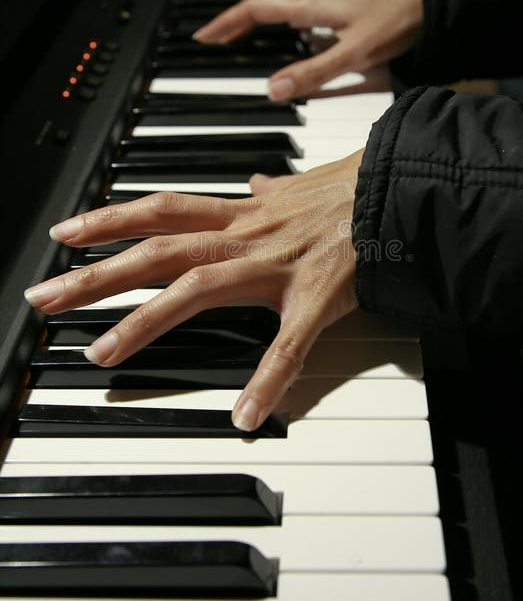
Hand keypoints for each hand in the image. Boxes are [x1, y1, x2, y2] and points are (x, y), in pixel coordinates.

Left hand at [24, 152, 362, 430]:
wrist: (400, 190)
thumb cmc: (351, 191)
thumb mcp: (298, 186)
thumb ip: (268, 193)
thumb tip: (255, 185)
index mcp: (242, 215)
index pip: (161, 210)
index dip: (110, 218)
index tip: (66, 230)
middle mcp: (246, 236)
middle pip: (158, 250)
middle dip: (96, 273)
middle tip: (45, 297)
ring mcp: (276, 266)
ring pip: (197, 288)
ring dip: (143, 321)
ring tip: (100, 352)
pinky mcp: (314, 297)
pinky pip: (287, 343)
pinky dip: (266, 379)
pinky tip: (246, 415)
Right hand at [193, 0, 422, 100]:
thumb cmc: (399, 16)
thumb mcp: (354, 52)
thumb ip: (314, 73)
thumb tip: (274, 90)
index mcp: (310, 5)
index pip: (254, 9)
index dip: (226, 23)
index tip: (204, 36)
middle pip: (263, 7)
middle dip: (236, 23)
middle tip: (217, 40)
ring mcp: (328, 2)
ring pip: (283, 9)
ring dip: (259, 24)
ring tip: (245, 42)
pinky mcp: (343, 8)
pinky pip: (303, 15)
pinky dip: (286, 28)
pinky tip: (294, 42)